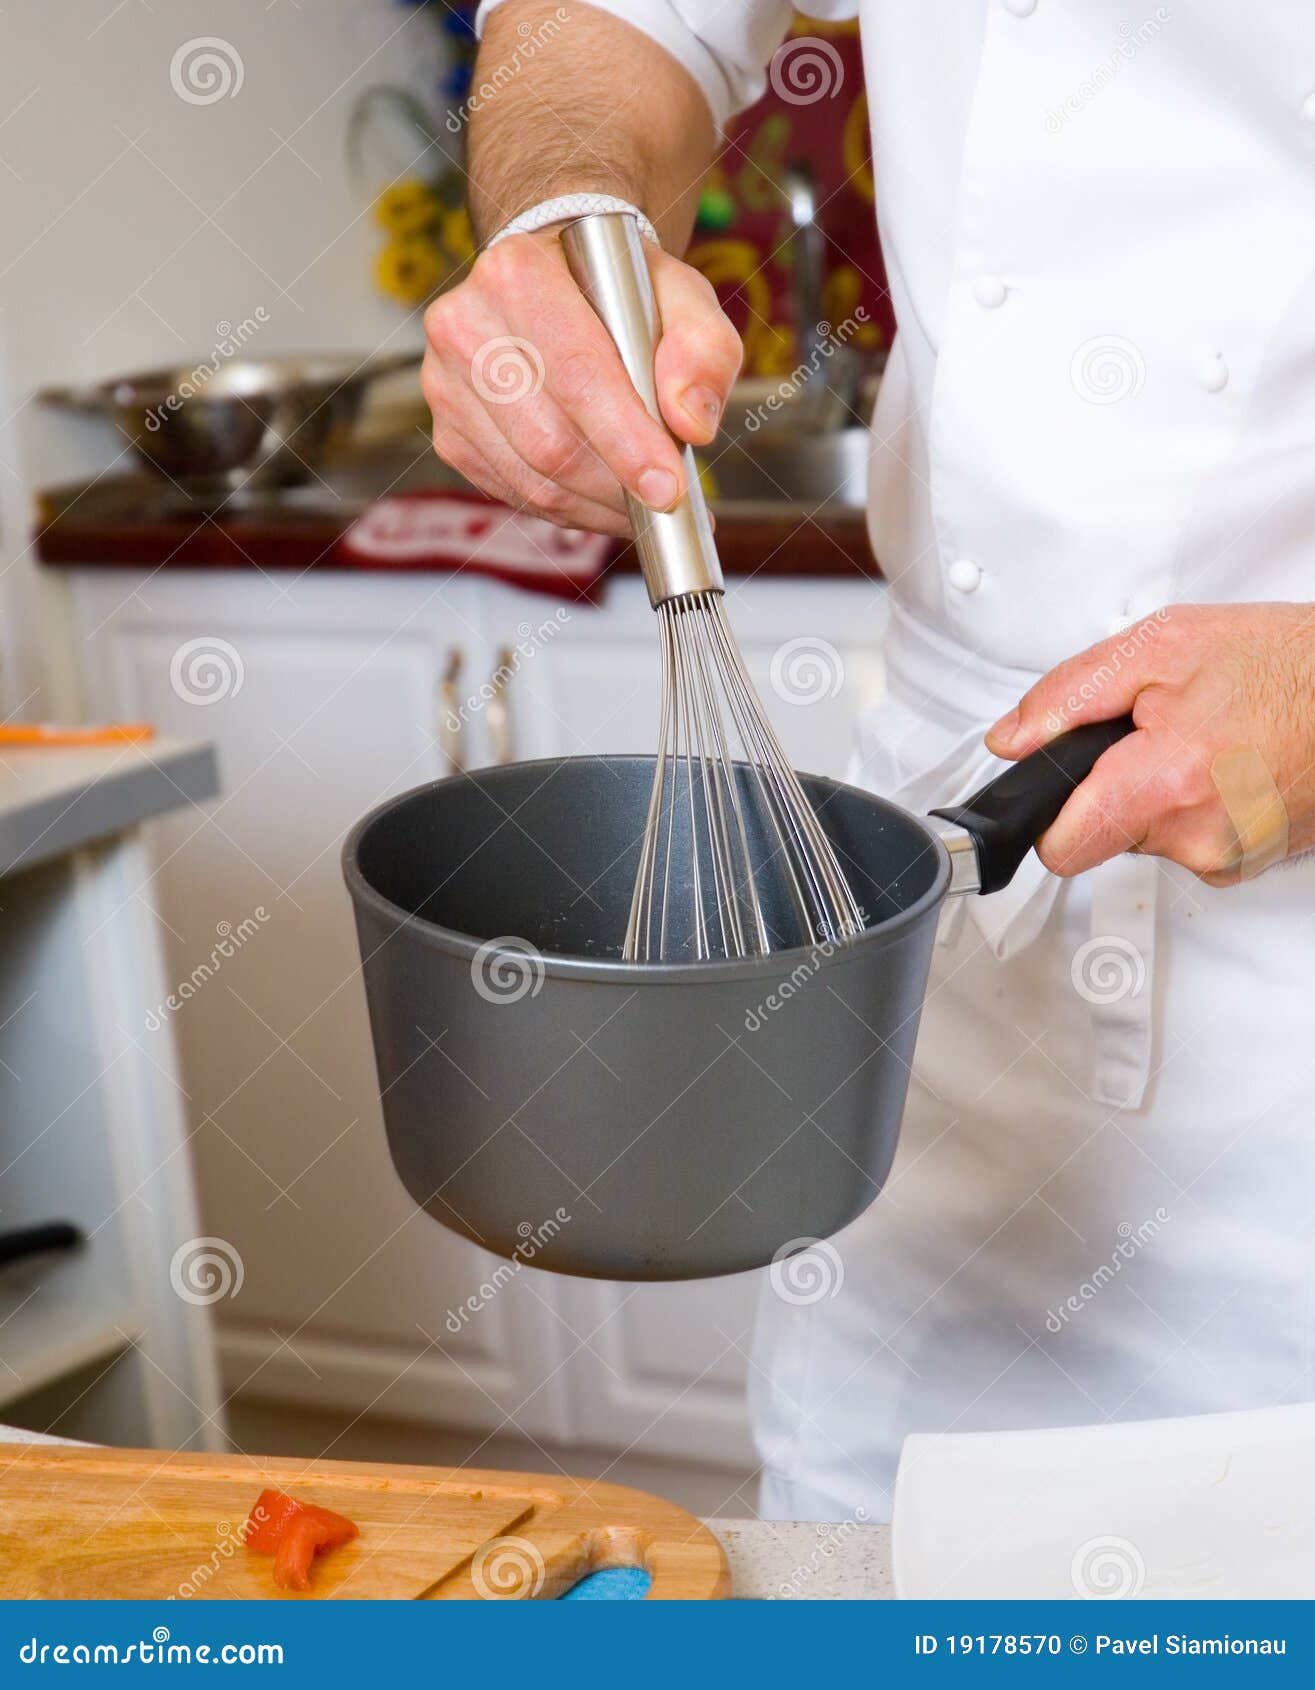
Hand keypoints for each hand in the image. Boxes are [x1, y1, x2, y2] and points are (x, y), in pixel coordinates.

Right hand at [420, 229, 741, 537]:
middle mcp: (466, 328)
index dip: (626, 442)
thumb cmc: (621, 291)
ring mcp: (447, 387)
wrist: (560, 285)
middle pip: (549, 442)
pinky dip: (572, 509)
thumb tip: (690, 423)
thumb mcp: (683, 296)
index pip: (576, 374)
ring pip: (532, 480)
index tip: (669, 489)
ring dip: (599, 506)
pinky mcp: (450, 435)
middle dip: (618, 487)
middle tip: (670, 505)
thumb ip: (703, 350)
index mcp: (518, 274)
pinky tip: (604, 496)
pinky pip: (516, 495)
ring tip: (646, 505)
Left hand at [985, 602, 1314, 885]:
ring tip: (1203, 739)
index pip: (1062, 848)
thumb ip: (1069, 696)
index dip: (1049, 813)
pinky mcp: (1251, 863)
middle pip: (1103, 837)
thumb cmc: (1289, 664)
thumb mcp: (1162, 646)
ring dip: (1159, 792)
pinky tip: (1229, 763)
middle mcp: (1199, 837)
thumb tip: (1013, 738)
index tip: (1057, 787)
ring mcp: (1229, 857)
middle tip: (1153, 734)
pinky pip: (1191, 840)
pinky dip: (1198, 803)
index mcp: (1166, 784)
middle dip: (1112, 786)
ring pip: (1148, 837)